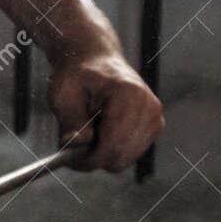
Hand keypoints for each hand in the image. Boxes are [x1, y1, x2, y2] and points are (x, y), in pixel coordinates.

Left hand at [47, 49, 163, 171]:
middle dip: (94, 158)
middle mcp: (150, 108)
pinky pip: (129, 155)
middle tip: (72, 148)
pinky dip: (112, 149)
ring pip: (124, 159)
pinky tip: (101, 131)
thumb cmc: (78, 76)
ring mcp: (156, 118)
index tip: (68, 158)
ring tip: (87, 132)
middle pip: (120, 157)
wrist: (95, 62)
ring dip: (102, 154)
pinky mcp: (155, 127)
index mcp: (129, 95)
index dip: (88, 159)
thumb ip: (70, 120)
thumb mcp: (64, 94)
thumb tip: (76, 144)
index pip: (113, 145)